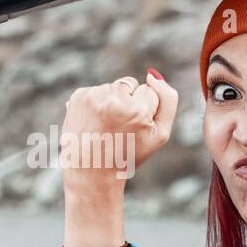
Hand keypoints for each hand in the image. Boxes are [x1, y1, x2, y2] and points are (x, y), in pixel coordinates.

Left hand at [60, 68, 178, 190]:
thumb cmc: (130, 154)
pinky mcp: (78, 96)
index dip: (145, 110)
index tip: (134, 129)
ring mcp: (93, 97)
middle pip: (131, 84)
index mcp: (137, 110)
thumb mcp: (160, 134)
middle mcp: (114, 100)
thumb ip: (168, 100)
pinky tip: (94, 122)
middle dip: (129, 102)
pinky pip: (96, 90)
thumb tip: (151, 74)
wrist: (91, 172)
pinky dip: (97, 103)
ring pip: (113, 87)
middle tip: (120, 128)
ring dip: (112, 102)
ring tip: (105, 127)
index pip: (150, 91)